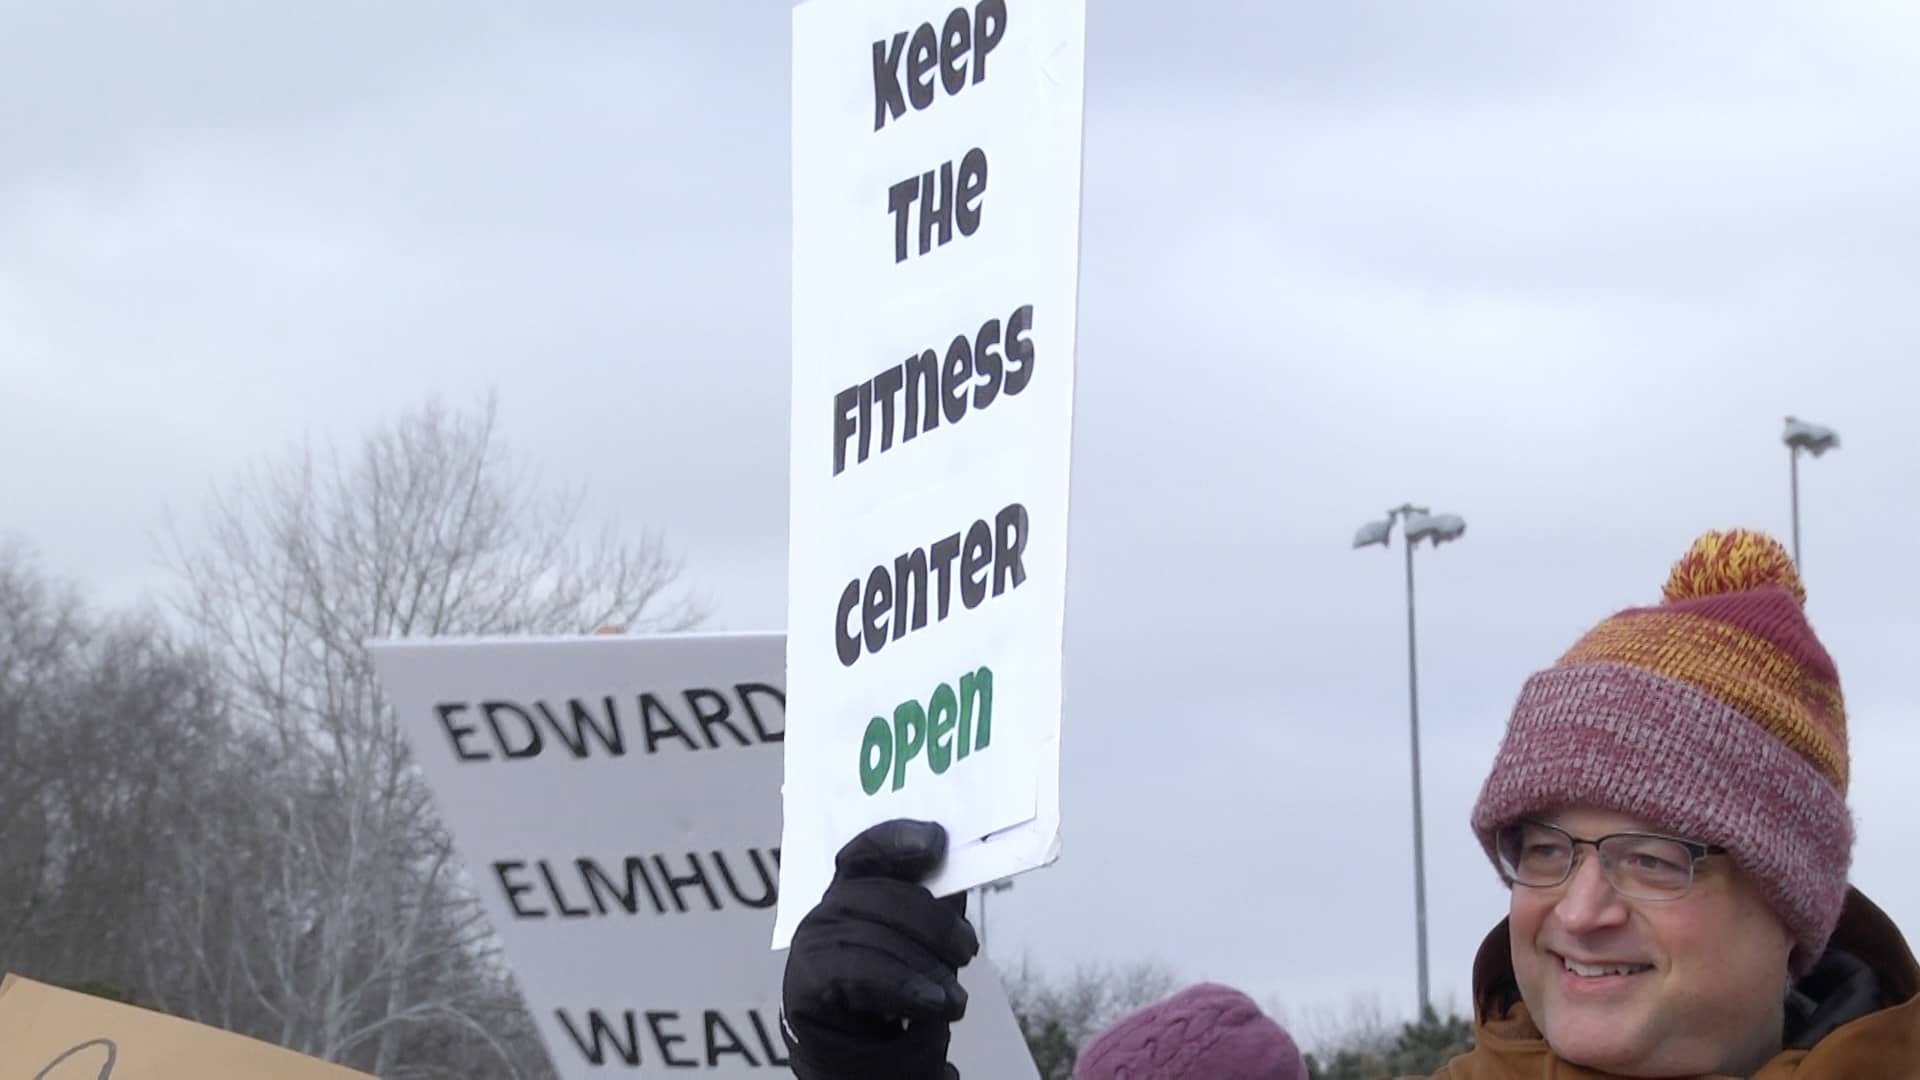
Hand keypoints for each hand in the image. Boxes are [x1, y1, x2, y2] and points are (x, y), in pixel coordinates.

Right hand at [781, 819, 979, 1079]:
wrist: (859, 1058)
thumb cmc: (894, 992)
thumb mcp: (922, 944)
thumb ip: (936, 908)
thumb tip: (963, 875)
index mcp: (856, 888)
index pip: (869, 850)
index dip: (899, 838)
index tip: (937, 842)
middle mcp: (829, 907)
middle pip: (882, 892)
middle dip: (934, 921)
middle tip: (967, 951)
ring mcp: (814, 940)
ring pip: (874, 933)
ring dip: (925, 966)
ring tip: (954, 999)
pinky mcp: (806, 978)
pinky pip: (859, 970)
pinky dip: (902, 986)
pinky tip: (929, 1003)